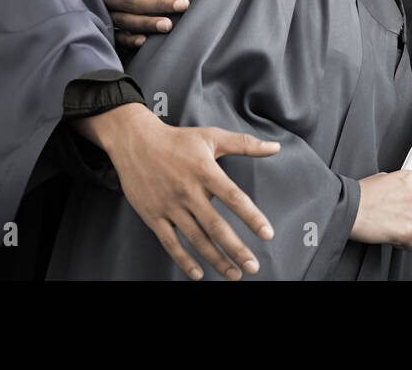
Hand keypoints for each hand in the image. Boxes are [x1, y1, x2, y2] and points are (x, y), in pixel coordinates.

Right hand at [74, 103, 279, 279]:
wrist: (135, 142)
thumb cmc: (178, 140)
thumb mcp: (212, 137)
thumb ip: (245, 144)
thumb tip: (276, 146)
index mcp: (205, 172)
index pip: (234, 198)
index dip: (252, 217)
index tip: (268, 234)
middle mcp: (188, 191)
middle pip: (216, 225)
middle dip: (236, 249)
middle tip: (254, 266)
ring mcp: (169, 206)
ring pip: (196, 238)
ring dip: (216, 259)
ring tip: (234, 274)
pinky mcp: (153, 216)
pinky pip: (169, 242)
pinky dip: (184, 260)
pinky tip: (199, 273)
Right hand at [96, 0, 188, 49]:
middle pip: (129, 1)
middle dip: (157, 3)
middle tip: (184, 3)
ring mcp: (100, 9)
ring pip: (124, 20)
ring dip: (146, 24)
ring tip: (170, 25)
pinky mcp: (102, 23)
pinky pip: (115, 35)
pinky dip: (129, 40)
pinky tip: (146, 42)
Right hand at [350, 170, 411, 248]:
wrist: (348, 209)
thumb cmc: (360, 196)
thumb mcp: (383, 179)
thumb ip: (400, 186)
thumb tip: (404, 192)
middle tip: (398, 218)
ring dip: (408, 231)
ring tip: (391, 226)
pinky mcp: (407, 231)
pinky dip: (402, 243)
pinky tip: (390, 236)